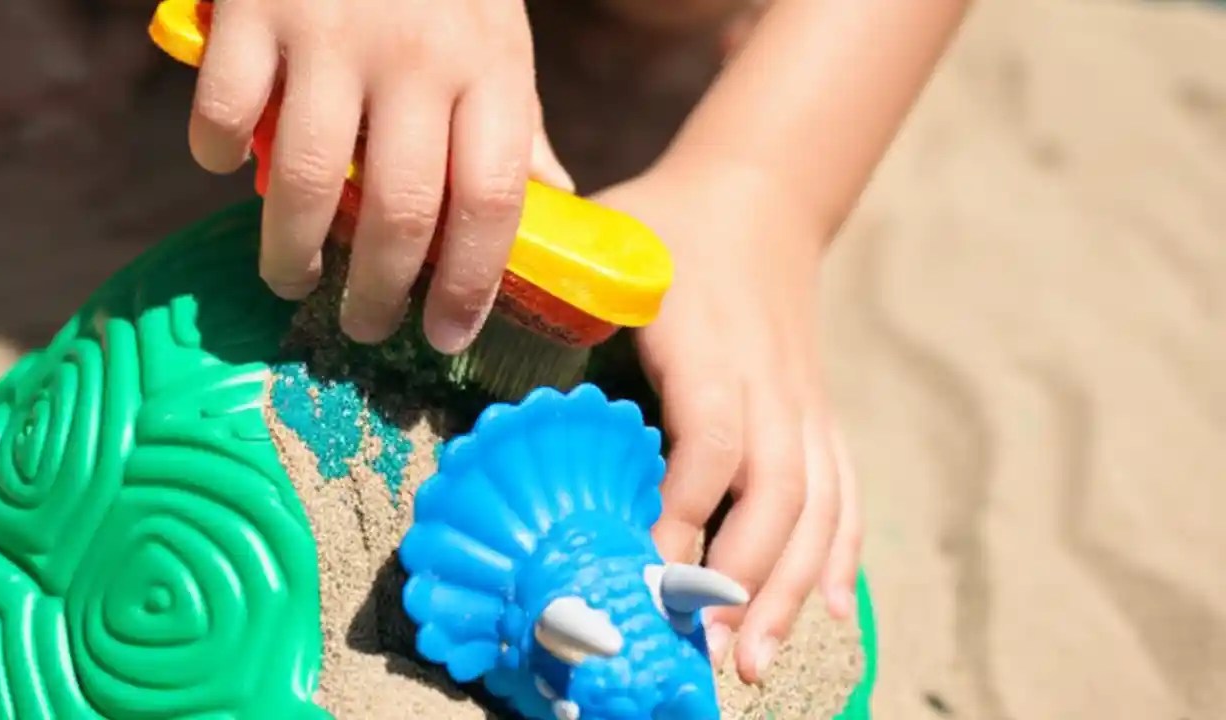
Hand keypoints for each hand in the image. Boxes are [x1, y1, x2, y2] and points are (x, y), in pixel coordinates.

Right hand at [187, 0, 573, 352]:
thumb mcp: (500, 39)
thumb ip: (517, 124)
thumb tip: (550, 202)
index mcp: (491, 71)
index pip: (491, 204)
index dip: (468, 285)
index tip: (446, 337)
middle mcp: (418, 59)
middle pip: (402, 213)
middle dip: (379, 293)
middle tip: (364, 326)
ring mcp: (333, 35)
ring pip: (309, 182)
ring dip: (292, 253)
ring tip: (292, 279)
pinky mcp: (255, 12)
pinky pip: (229, 115)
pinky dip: (220, 156)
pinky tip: (227, 170)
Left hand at [593, 161, 860, 683]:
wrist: (763, 193)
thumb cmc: (669, 221)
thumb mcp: (612, 241)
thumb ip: (558, 289)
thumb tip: (467, 329)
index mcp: (709, 342)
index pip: (710, 439)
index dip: (685, 512)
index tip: (644, 575)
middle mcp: (767, 380)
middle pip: (775, 491)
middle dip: (739, 580)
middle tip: (697, 653)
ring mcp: (801, 401)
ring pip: (814, 504)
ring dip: (787, 588)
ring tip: (750, 660)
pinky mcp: (818, 412)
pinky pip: (842, 488)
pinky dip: (838, 552)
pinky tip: (828, 609)